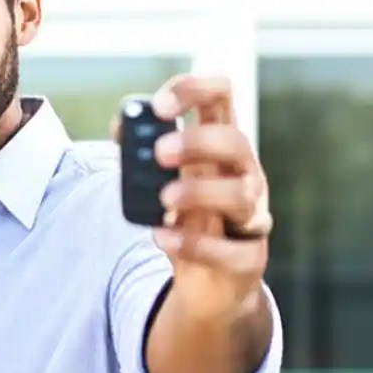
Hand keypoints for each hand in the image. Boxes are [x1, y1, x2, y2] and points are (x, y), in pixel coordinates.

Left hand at [145, 73, 271, 311]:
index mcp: (220, 144)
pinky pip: (232, 250)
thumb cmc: (186, 215)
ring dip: (197, 192)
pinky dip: (195, 244)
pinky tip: (164, 237)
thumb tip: (121, 125)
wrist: (210, 281)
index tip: (160, 107)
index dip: (194, 91)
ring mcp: (251, 215)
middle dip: (197, 143)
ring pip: (240, 195)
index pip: (221, 96)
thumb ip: (140, 152)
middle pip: (235, 142)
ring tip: (164, 199)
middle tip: (159, 153)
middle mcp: (243, 174)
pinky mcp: (248, 258)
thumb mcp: (162, 180)